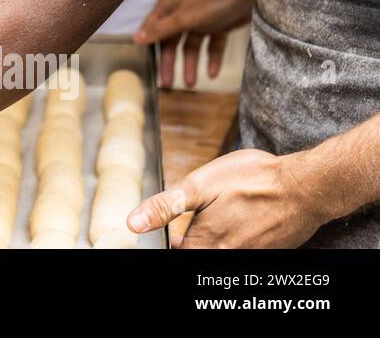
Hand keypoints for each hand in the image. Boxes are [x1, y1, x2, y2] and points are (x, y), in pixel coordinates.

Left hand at [129, 149, 334, 247]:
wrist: (305, 187)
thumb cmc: (252, 180)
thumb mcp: (198, 186)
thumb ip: (165, 207)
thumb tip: (132, 224)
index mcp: (205, 243)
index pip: (178, 254)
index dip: (172, 243)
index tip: (172, 234)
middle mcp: (228, 256)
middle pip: (199, 255)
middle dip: (191, 244)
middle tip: (193, 226)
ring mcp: (251, 256)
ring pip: (222, 254)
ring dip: (216, 242)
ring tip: (221, 220)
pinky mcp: (269, 252)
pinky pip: (245, 251)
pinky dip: (238, 240)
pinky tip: (244, 222)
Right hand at [134, 0, 253, 87]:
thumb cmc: (214, 0)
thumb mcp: (184, 18)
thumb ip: (161, 29)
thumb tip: (136, 38)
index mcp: (168, 5)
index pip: (153, 29)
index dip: (149, 47)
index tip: (147, 67)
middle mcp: (181, 12)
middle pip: (172, 41)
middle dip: (171, 63)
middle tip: (168, 84)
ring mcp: (200, 19)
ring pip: (191, 46)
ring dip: (191, 64)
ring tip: (192, 84)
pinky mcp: (218, 25)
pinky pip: (211, 45)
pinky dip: (211, 58)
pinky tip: (212, 73)